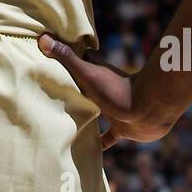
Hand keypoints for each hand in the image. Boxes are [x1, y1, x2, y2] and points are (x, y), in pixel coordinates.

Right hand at [38, 33, 173, 148]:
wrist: (149, 110)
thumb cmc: (118, 89)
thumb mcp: (88, 74)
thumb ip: (67, 58)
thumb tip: (42, 39)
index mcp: (95, 76)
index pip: (80, 61)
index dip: (67, 58)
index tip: (51, 57)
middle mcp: (103, 91)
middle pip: (84, 89)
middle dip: (71, 91)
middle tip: (50, 96)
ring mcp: (113, 110)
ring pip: (95, 113)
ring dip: (83, 117)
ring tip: (62, 125)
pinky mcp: (122, 129)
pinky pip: (108, 137)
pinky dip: (100, 143)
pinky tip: (88, 152)